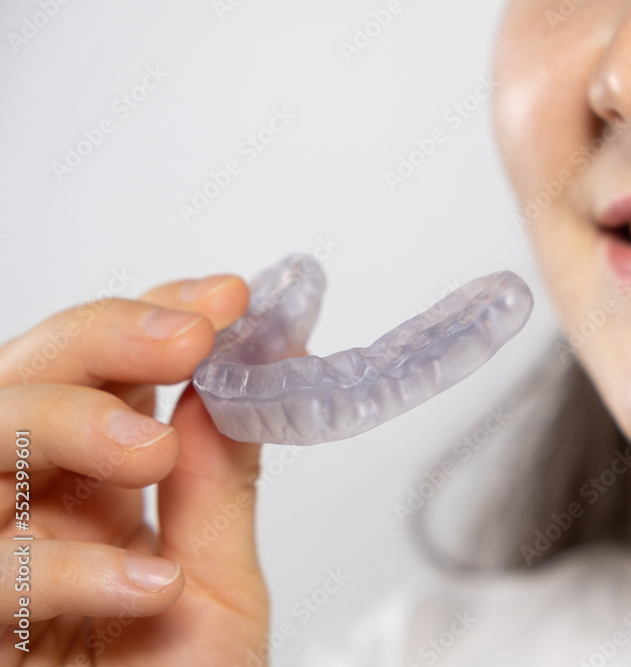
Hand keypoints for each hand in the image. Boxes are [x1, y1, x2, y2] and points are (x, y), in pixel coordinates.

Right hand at [0, 275, 269, 665]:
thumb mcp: (217, 591)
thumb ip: (215, 486)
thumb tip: (237, 380)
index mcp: (94, 494)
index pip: (103, 371)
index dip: (154, 318)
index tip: (229, 299)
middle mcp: (30, 514)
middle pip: (18, 377)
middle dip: (102, 337)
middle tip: (190, 337)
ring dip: (63, 422)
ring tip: (150, 448)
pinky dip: (62, 568)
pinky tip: (146, 582)